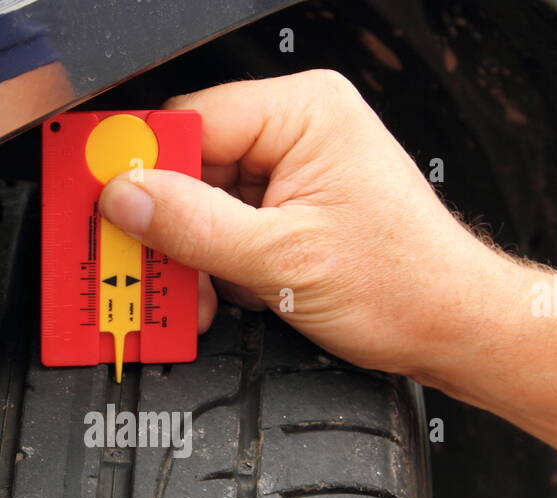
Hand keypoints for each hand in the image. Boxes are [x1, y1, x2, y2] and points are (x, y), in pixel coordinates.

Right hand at [98, 70, 503, 379]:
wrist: (451, 327)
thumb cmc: (404, 284)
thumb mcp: (281, 260)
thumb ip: (193, 226)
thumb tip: (125, 197)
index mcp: (304, 112)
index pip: (190, 121)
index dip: (144, 169)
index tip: (105, 204)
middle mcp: (299, 129)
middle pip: (192, 165)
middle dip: (171, 226)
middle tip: (149, 265)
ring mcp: (296, 170)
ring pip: (204, 203)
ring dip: (194, 256)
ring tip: (200, 297)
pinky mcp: (294, 208)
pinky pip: (229, 225)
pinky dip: (217, 265)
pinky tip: (225, 294)